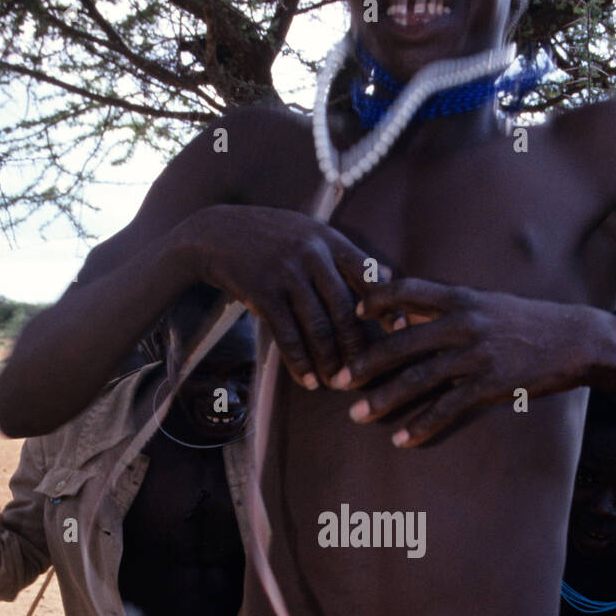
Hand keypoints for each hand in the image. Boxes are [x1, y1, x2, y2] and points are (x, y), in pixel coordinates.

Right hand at [185, 204, 388, 388]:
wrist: (215, 233)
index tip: (400, 333)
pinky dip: (300, 362)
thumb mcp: (309, 233)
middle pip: (344, 309)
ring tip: (336, 382)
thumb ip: (345, 254)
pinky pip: (287, 335)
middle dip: (356, 347)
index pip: (367, 275)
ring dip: (329, 361)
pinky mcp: (262, 292)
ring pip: (318, 326)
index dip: (387, 306)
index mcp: (328, 239)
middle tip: (364, 373)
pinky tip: (308, 381)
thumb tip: (385, 274)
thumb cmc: (270, 237)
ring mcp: (286, 272)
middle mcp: (311, 253)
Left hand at [332, 279, 593, 445]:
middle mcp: (463, 323)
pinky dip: (421, 426)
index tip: (352, 314)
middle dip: (365, 364)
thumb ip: (444, 308)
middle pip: (401, 343)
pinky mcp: (489, 385)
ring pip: (418, 379)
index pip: (407, 290)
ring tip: (358, 415)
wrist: (576, 339)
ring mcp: (476, 356)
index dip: (376, 300)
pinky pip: (446, 408)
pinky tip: (402, 439)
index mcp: (460, 298)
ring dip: (384, 399)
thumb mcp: (485, 303)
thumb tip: (400, 319)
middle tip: (337, 380)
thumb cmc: (526, 321)